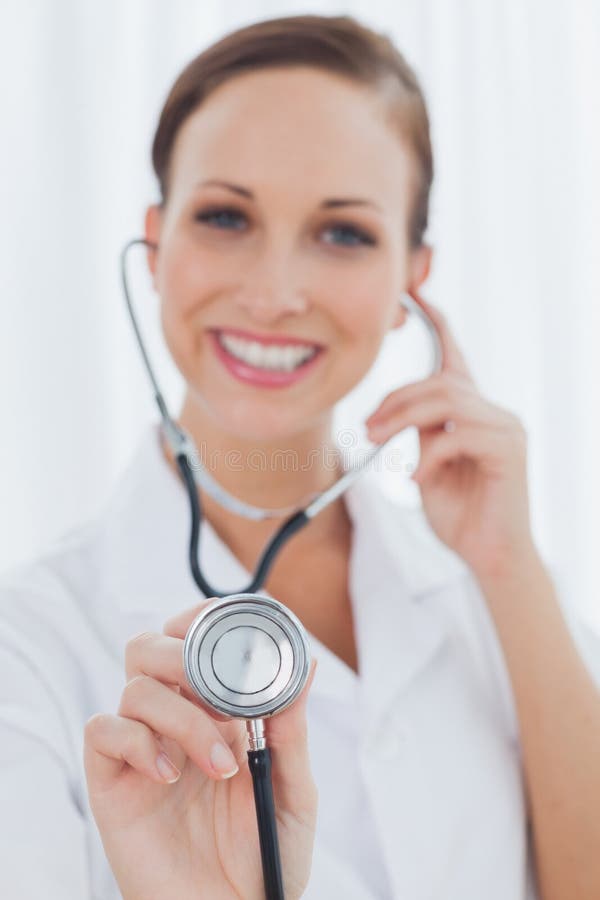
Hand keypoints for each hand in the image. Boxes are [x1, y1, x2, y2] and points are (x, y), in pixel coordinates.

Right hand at [84, 600, 317, 899]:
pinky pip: (103, 730)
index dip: (201, 619)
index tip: (229, 626)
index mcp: (214, 711)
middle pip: (150, 647)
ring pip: (136, 686)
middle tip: (219, 696)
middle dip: (182, 653)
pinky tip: (169, 775)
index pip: (192, 642)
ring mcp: (141, 749)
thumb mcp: (293, 790)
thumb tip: (307, 665)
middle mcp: (173, 721)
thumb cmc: (263, 857)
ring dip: (183, 717)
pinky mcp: (112, 781)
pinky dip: (137, 741)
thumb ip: (292, 730)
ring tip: (220, 766)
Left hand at [366, 289, 534, 576]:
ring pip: (447, 400)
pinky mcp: (509, 450)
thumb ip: (419, 435)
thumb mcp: (427, 467)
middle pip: (440, 381)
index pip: (454, 358)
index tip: (415, 295)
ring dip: (404, 419)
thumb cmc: (460, 514)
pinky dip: (428, 455)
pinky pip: (457, 435)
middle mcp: (494, 413)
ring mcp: (505, 428)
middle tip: (368, 428)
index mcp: (473, 413)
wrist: (490, 557)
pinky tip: (417, 479)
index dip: (437, 324)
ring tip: (381, 444)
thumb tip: (396, 416)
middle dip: (395, 400)